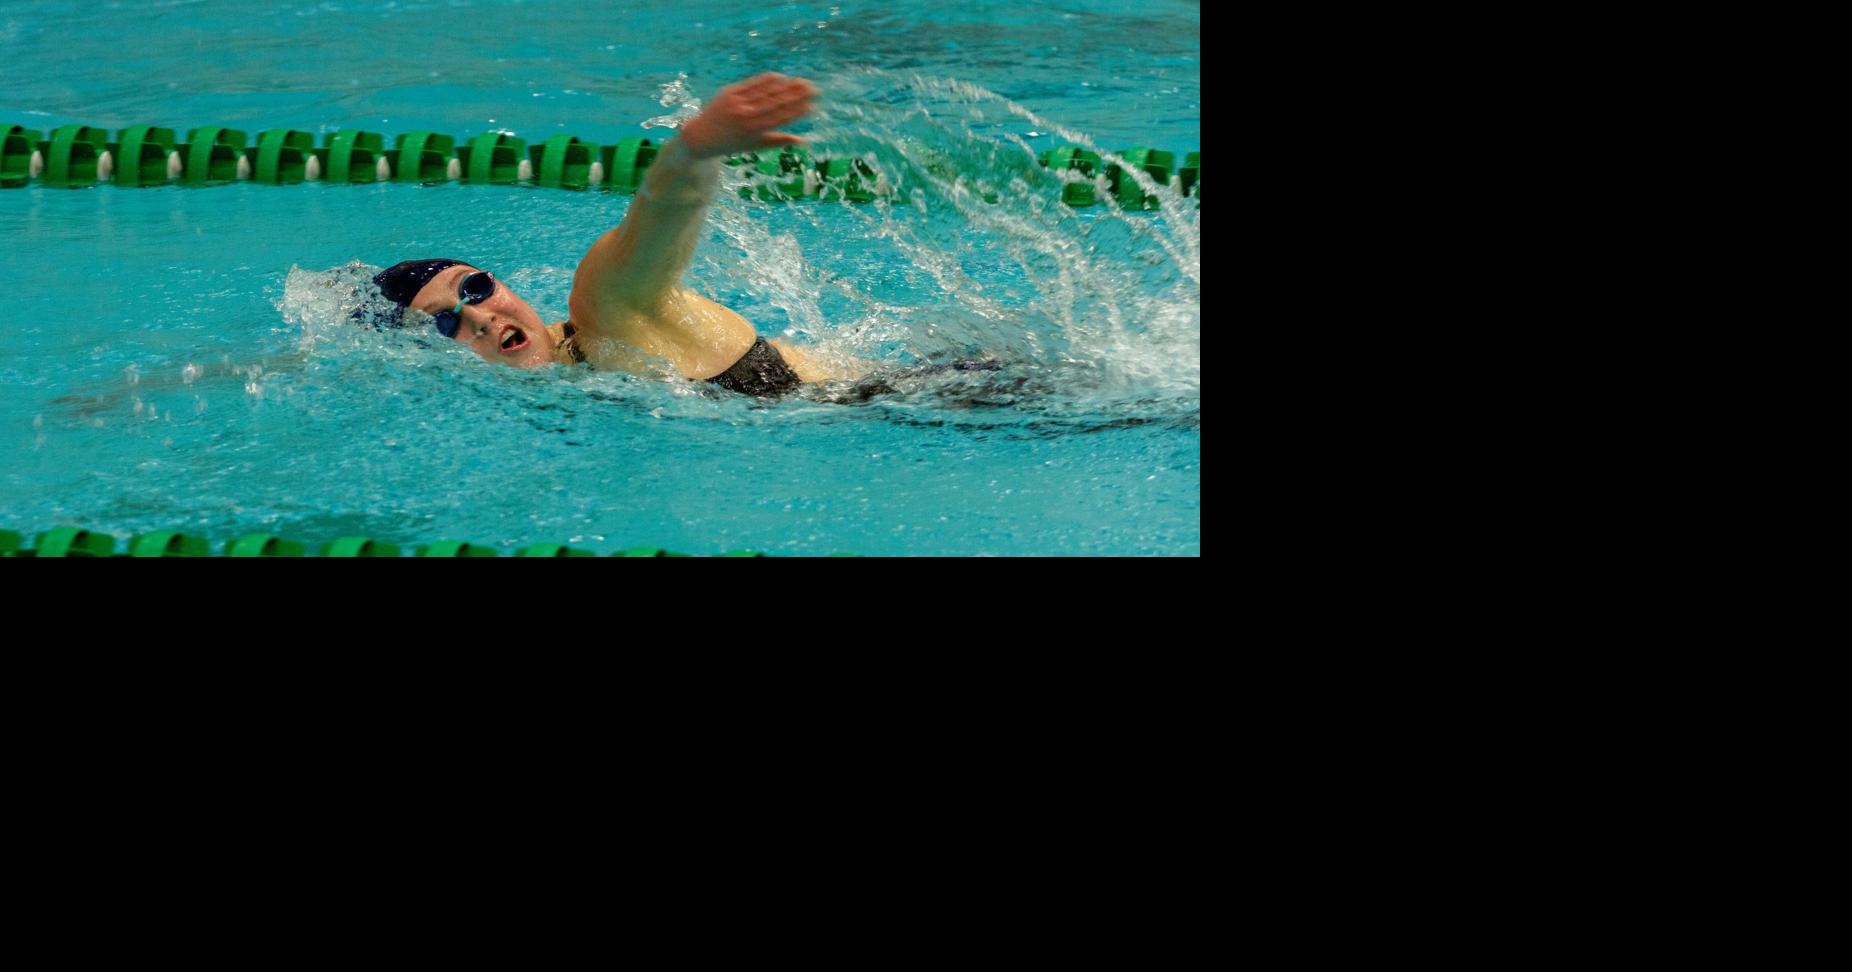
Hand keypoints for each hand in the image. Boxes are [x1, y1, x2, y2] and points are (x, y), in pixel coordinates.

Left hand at [677, 73, 818, 159]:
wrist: (701, 136)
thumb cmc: (732, 143)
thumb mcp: (754, 146)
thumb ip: (778, 141)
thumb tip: (803, 141)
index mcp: (754, 132)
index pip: (780, 119)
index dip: (797, 112)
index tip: (812, 106)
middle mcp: (746, 117)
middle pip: (776, 103)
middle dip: (797, 95)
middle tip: (813, 88)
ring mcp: (738, 103)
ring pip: (766, 92)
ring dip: (786, 85)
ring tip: (802, 81)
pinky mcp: (729, 92)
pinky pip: (752, 84)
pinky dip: (767, 80)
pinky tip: (781, 76)